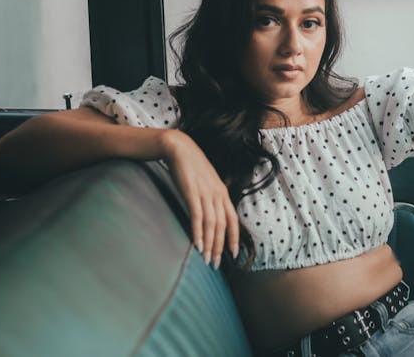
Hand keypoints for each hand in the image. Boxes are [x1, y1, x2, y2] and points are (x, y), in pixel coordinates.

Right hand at [160, 130, 238, 268]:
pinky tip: (197, 245)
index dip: (234, 238)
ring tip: (206, 260)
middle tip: (215, 264)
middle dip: (220, 247)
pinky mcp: (192, 193)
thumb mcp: (207, 183)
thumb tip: (212, 216)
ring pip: (212, 224)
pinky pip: (197, 217)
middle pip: (222, 226)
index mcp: (222, 193)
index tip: (233, 255)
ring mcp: (205, 193)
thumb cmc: (192, 167)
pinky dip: (198, 232)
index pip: (233, 220)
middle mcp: (217, 194)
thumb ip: (211, 198)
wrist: (180, 148)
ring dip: (209, 244)